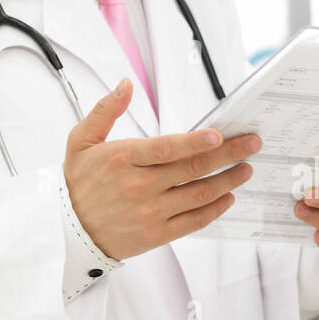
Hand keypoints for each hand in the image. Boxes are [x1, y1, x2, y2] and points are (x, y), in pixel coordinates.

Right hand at [63, 78, 256, 259]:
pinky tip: (228, 196)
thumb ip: (105, 110)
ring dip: (228, 181)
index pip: (168, 148)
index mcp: (123, 159)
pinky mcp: (157, 235)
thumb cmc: (77, 183)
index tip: (220, 134)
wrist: (66, 231)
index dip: (196, 142)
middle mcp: (139, 186)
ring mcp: (150, 213)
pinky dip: (215, 209)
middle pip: (193, 169)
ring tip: (246, 169)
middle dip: (228, 155)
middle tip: (252, 144)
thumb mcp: (80, 140)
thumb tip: (126, 84)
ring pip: (199, 195)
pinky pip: (194, 221)